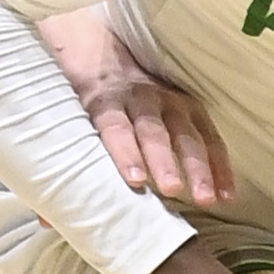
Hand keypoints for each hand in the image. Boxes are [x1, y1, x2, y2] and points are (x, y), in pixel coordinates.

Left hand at [43, 13, 235, 208]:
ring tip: (206, 198)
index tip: (134, 179)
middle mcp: (140, 98)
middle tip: (171, 188)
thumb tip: (46, 219)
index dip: (125, 151)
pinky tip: (227, 195)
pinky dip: (220, 166)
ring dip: (198, 167)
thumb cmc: (80, 99)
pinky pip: (210, 138)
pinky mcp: (190, 106)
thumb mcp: (63, 121)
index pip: (115, 126)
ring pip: (187, 134)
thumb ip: (57, 166)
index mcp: (103, 102)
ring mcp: (170, 101)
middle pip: (153, 130)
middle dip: (164, 159)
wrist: (99, 53)